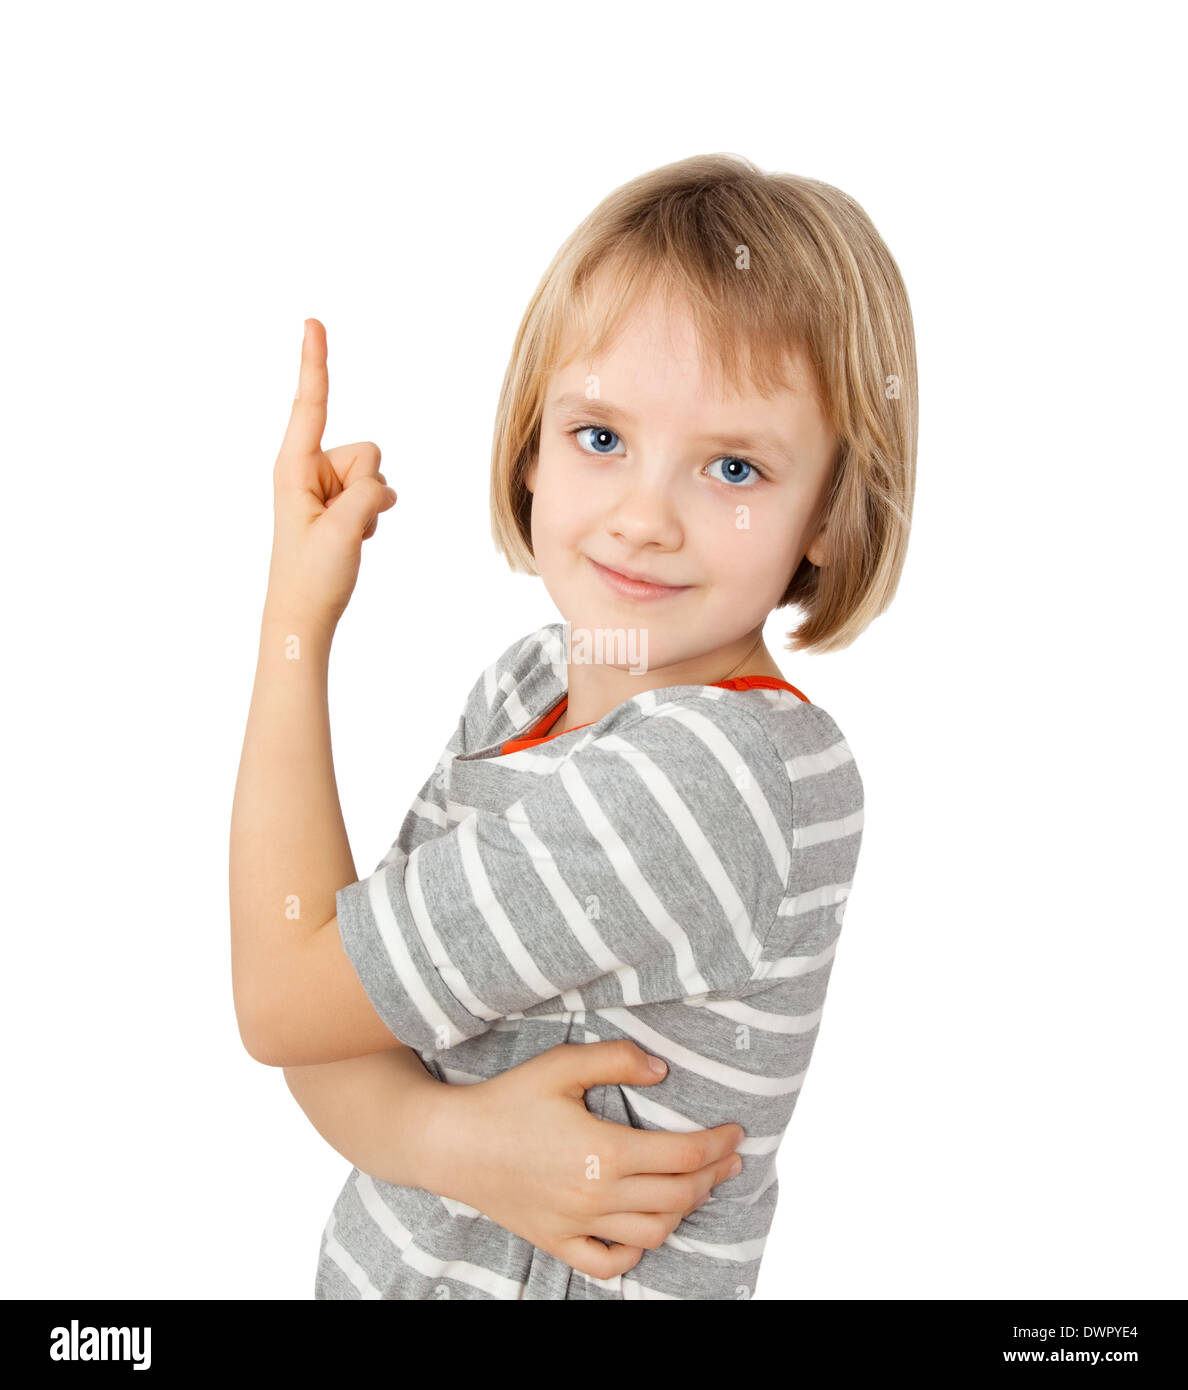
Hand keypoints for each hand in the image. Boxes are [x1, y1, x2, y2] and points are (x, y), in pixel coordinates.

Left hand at [265, 318, 395, 628]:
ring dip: (371, 506)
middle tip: (344, 526)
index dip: (315, 361)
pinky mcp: (339, 505)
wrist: (303, 616)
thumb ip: (368, 492)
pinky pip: (377, 493)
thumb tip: (380, 486)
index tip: (312, 321)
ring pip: (376, 474)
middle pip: (366, 450)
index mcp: (294, 467)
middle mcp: (308, 469)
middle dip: (368, 485)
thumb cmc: (311, 576)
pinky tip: (352, 541)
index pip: (311, 404)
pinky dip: (373, 516)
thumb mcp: (343, 531)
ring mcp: (326, 487)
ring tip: (344, 538)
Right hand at [422, 1040, 745, 1279]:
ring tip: (693, 1186)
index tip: (737, 1132)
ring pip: (654, 1232)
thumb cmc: (507, 1098)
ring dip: (683, 1210)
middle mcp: (597, 1194)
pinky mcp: (556, 1241)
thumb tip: (662, 1071)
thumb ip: (617, 1060)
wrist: (451, 1142)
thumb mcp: (561, 1065)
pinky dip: (636, 1252)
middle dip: (713, 1176)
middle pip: (679, 1196)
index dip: (718, 1144)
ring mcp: (577, 1223)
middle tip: (728, 1157)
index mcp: (605, 1150)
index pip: (684, 1155)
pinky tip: (644, 1229)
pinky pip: (609, 1263)